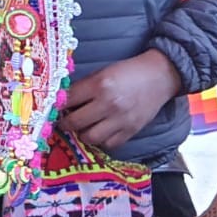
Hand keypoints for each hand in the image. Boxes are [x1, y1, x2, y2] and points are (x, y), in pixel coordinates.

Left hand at [58, 50, 181, 153]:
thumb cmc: (129, 72)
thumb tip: (65, 102)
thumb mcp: (103, 72)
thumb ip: (85, 87)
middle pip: (75, 122)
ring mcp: (120, 120)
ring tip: (84, 127)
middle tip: (65, 121)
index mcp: (99, 85)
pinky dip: (101, 140)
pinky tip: (101, 132)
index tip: (56, 108)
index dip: (59, 105)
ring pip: (89, 137)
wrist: (159, 77)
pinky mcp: (130, 131)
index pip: (68, 100)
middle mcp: (108, 104)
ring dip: (83, 133)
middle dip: (66, 123)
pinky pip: (108, 144)